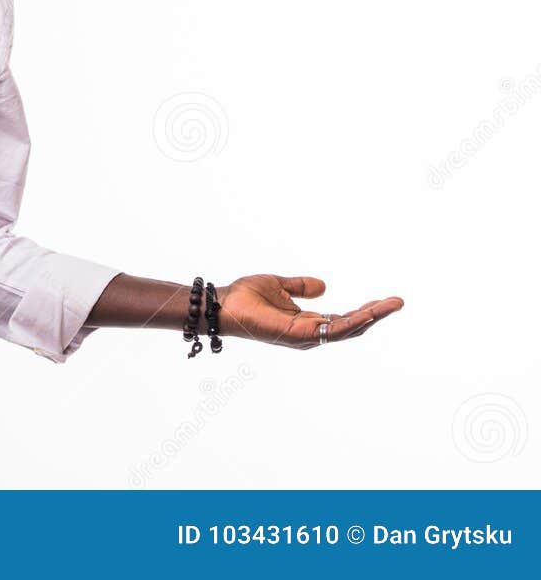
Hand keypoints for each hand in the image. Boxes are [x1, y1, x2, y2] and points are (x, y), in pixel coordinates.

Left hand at [218, 274, 402, 348]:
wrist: (224, 304)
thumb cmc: (245, 297)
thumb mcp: (278, 285)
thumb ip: (300, 286)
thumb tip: (324, 285)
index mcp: (307, 322)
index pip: (343, 319)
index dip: (365, 310)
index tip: (385, 300)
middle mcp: (310, 333)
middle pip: (351, 326)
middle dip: (376, 314)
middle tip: (399, 301)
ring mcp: (306, 337)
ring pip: (348, 329)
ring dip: (372, 316)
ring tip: (393, 304)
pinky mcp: (300, 335)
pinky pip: (333, 330)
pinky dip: (353, 321)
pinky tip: (369, 312)